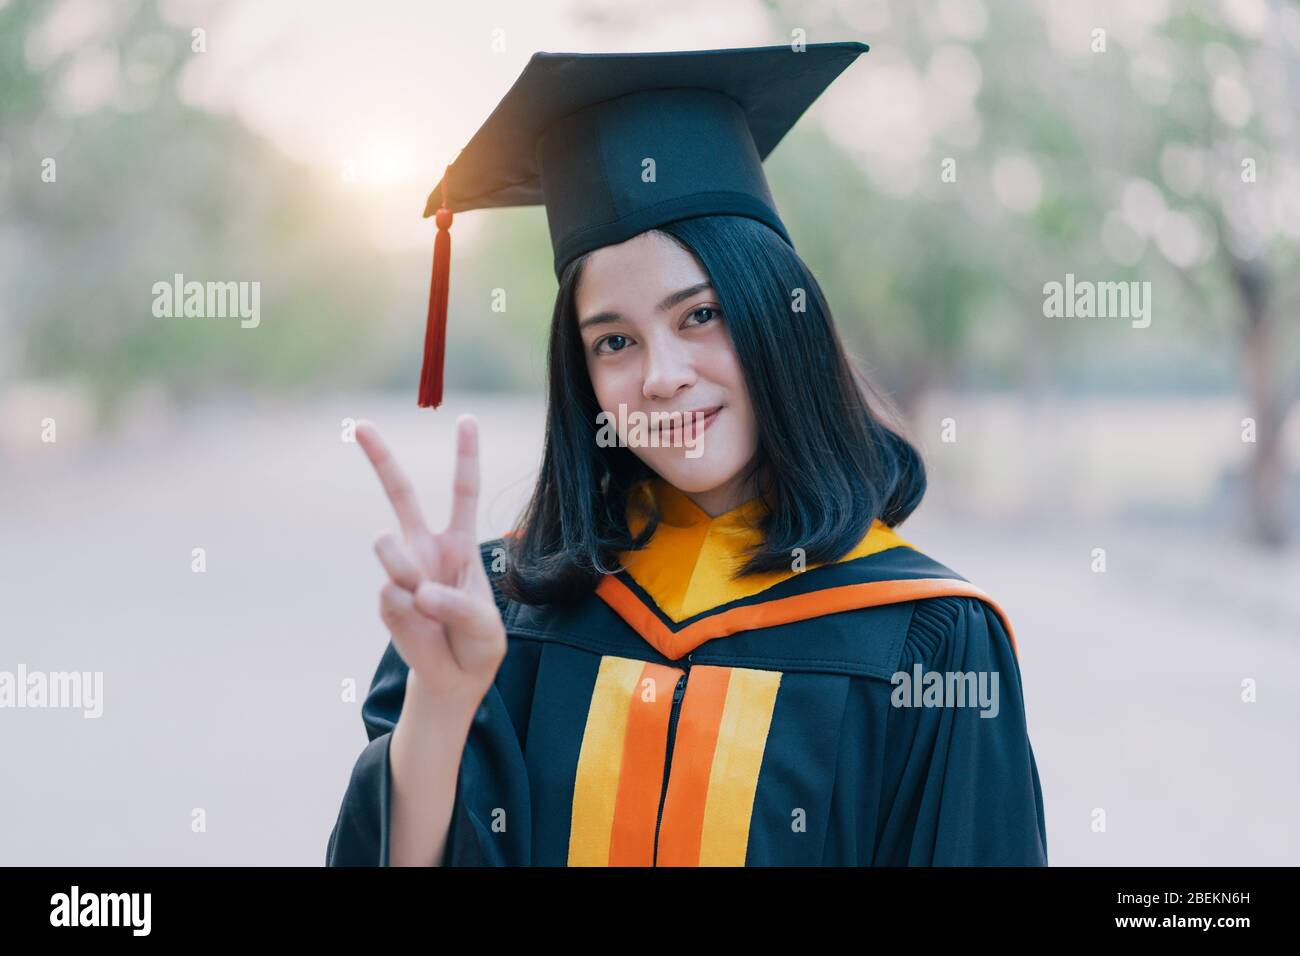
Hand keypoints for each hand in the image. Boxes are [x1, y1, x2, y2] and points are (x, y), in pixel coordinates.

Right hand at [357, 415, 505, 711]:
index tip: (467, 419)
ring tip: (425, 599)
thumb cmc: (477, 645)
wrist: (452, 680)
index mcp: (460, 543)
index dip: (465, 456)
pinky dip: (411, 617)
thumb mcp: (485, 627)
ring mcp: (402, 572)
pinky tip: (422, 629)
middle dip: (379, 458)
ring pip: (391, 552)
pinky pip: (394, 598)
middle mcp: (425, 549)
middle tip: (358, 424)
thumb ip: (458, 605)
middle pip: (400, 494)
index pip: (463, 491)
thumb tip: (416, 591)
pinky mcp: (387, 600)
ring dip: (406, 572)